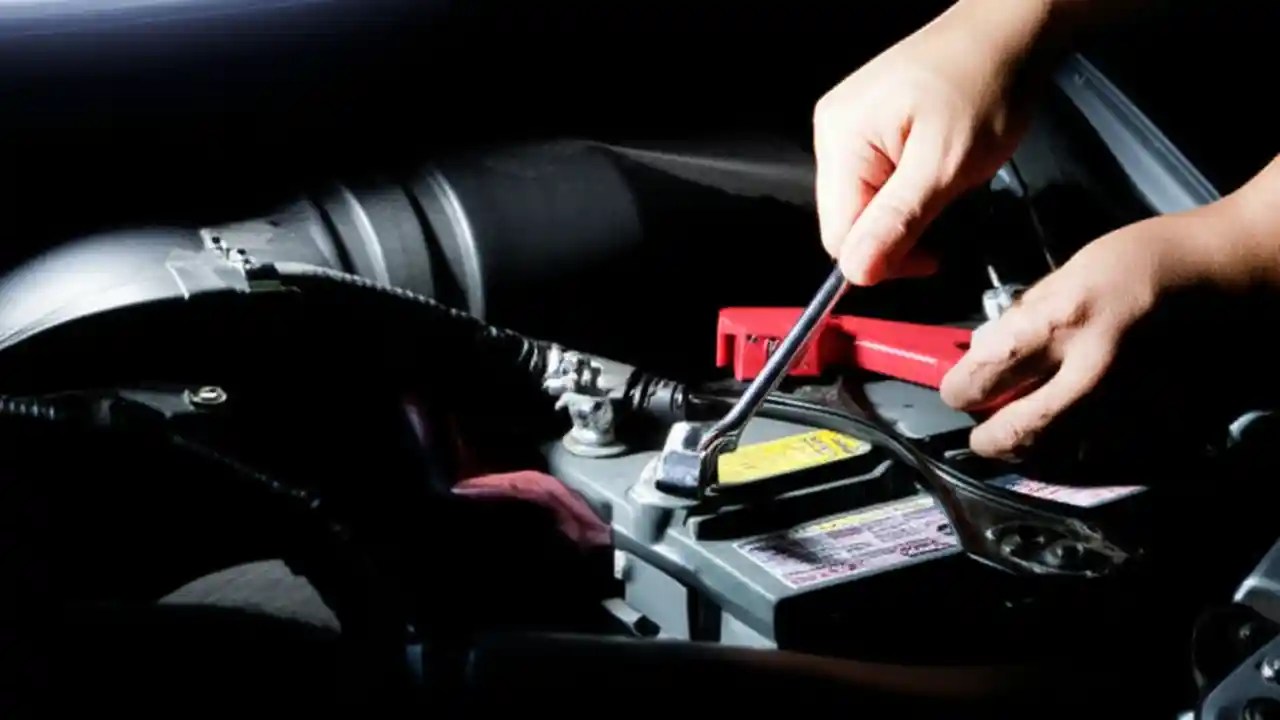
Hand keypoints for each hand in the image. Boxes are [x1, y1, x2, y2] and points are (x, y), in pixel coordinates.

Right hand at [814, 1, 1047, 284]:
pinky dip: (907, 188)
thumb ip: (898, 220)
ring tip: (944, 178)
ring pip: (864, 206)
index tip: (932, 255)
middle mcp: (832, 134)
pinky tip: (934, 166)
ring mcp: (847, 128)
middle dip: (898, 231)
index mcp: (842, 141)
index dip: (884, 259)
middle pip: (848, 222)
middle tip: (946, 207)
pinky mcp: (866, 127)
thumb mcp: (946, 164)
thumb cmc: (986, 86)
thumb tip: (856, 271)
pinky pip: (876, 182)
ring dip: (906, 210)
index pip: (839, 236)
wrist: (1008, 32)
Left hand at [938, 212, 1216, 458]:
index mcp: (1061, 321)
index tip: (958, 391)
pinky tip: (1082, 429)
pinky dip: (1083, 449)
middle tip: (985, 431)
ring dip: (1034, 448)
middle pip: (1015, 435)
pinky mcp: (1163, 429)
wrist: (1230, 273)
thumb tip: (984, 353)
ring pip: (1057, 456)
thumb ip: (1025, 319)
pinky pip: (1105, 455)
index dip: (959, 389)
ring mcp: (1131, 406)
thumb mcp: (1070, 271)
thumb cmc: (1147, 261)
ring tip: (1030, 429)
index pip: (983, 376)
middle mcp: (1092, 371)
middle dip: (990, 438)